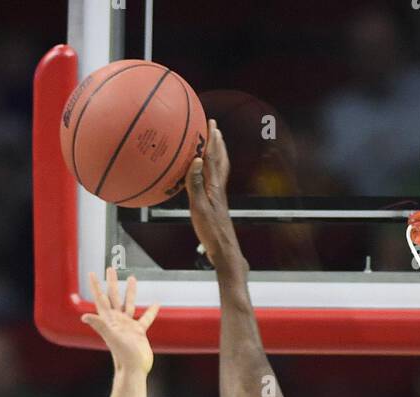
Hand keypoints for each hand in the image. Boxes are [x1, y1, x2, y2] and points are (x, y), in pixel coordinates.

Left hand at [81, 268, 159, 371]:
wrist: (134, 368)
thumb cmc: (123, 354)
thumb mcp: (111, 337)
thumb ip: (100, 325)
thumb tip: (84, 317)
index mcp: (109, 320)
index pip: (101, 299)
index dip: (96, 286)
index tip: (92, 273)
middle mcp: (117, 321)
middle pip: (113, 297)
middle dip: (112, 283)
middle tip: (111, 269)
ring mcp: (128, 326)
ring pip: (129, 304)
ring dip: (129, 292)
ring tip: (132, 278)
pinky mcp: (138, 332)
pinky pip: (145, 318)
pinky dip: (150, 311)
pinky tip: (155, 304)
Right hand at [186, 121, 240, 272]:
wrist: (224, 250)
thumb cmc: (211, 232)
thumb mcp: (199, 207)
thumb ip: (196, 184)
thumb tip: (195, 160)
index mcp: (214, 186)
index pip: (213, 158)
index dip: (212, 140)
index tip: (210, 122)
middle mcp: (218, 188)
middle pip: (220, 160)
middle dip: (217, 142)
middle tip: (214, 127)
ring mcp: (219, 196)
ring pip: (220, 170)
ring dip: (218, 155)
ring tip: (215, 145)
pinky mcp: (218, 204)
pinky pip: (215, 181)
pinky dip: (212, 171)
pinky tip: (208, 175)